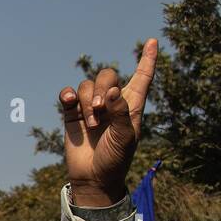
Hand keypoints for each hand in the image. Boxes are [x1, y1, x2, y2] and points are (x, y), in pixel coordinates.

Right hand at [59, 39, 156, 206]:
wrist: (93, 178)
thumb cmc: (115, 159)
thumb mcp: (125, 137)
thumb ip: (121, 112)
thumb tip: (113, 90)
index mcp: (131, 105)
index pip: (142, 76)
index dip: (148, 59)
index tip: (153, 42)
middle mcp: (111, 102)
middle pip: (107, 75)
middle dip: (103, 88)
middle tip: (100, 110)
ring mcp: (90, 107)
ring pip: (87, 86)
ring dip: (87, 102)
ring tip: (91, 124)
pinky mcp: (72, 115)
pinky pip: (68, 94)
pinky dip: (68, 95)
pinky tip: (68, 101)